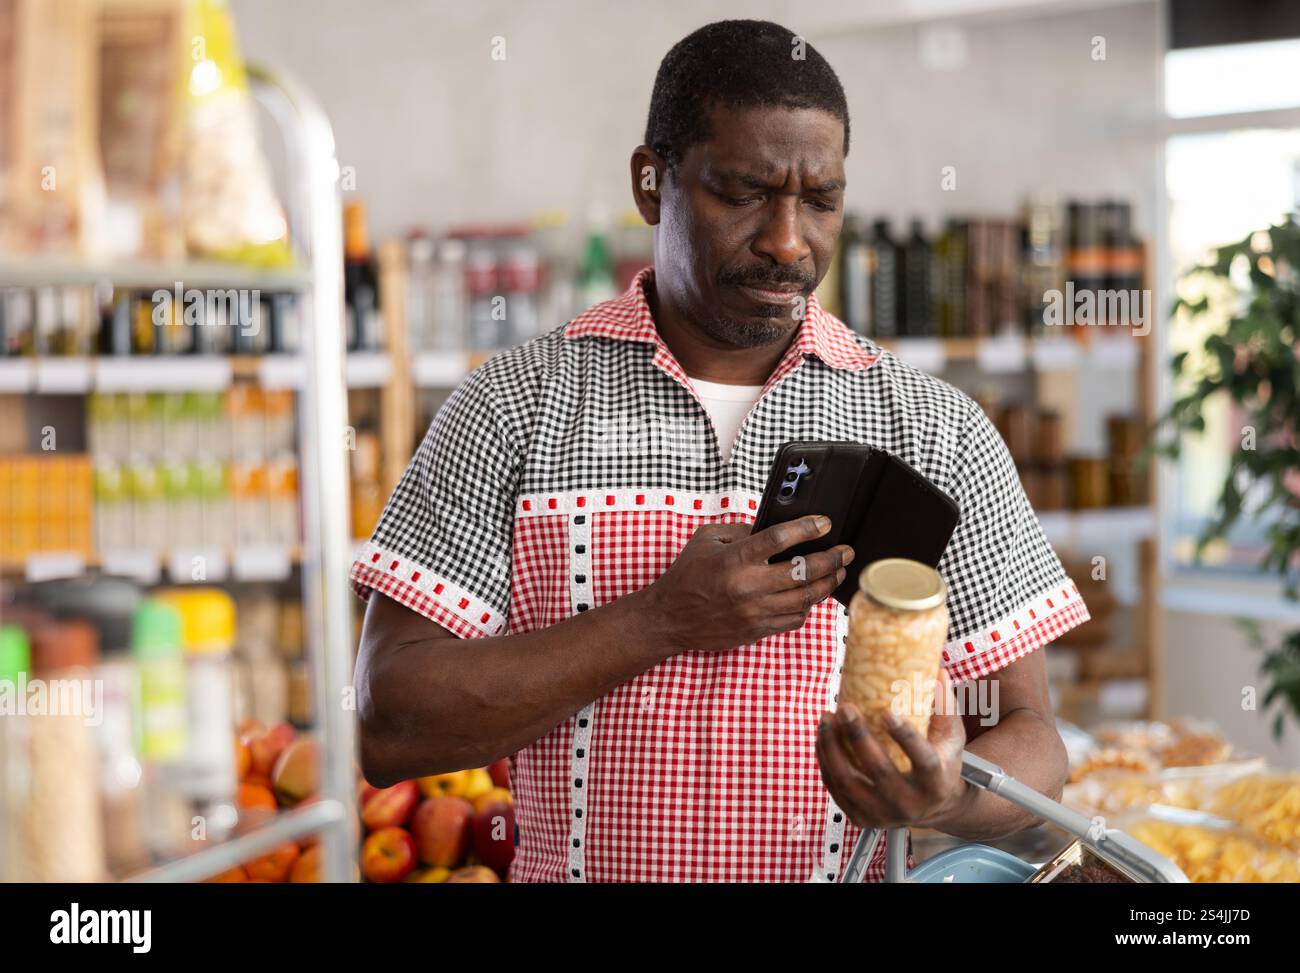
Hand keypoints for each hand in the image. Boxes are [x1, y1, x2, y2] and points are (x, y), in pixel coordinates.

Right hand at [645, 514, 851, 652]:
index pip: (780, 539)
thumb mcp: (706, 540)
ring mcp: (755, 611)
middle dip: (832, 559)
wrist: (670, 617)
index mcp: (735, 559)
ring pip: (806, 598)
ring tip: (838, 572)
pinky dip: (808, 605)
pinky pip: (794, 618)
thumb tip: (771, 528)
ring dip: (828, 583)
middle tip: (845, 551)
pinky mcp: (757, 630)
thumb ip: (740, 531)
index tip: (825, 523)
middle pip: (804, 571)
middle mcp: (748, 586)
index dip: (807, 528)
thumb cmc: (687, 575)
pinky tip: (812, 595)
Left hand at [815, 667, 969, 829]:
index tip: (888, 712)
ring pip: (848, 781)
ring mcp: (883, 814)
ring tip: (827, 718)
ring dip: (832, 747)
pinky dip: (826, 760)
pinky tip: (824, 737)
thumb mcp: (951, 738)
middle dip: (857, 735)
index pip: (923, 760)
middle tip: (845, 707)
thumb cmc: (941, 763)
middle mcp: (910, 804)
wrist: (933, 807)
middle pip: (878, 770)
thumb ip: (944, 706)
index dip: (905, 737)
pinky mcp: (861, 818)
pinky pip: (835, 788)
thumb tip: (938, 671)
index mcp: (936, 783)